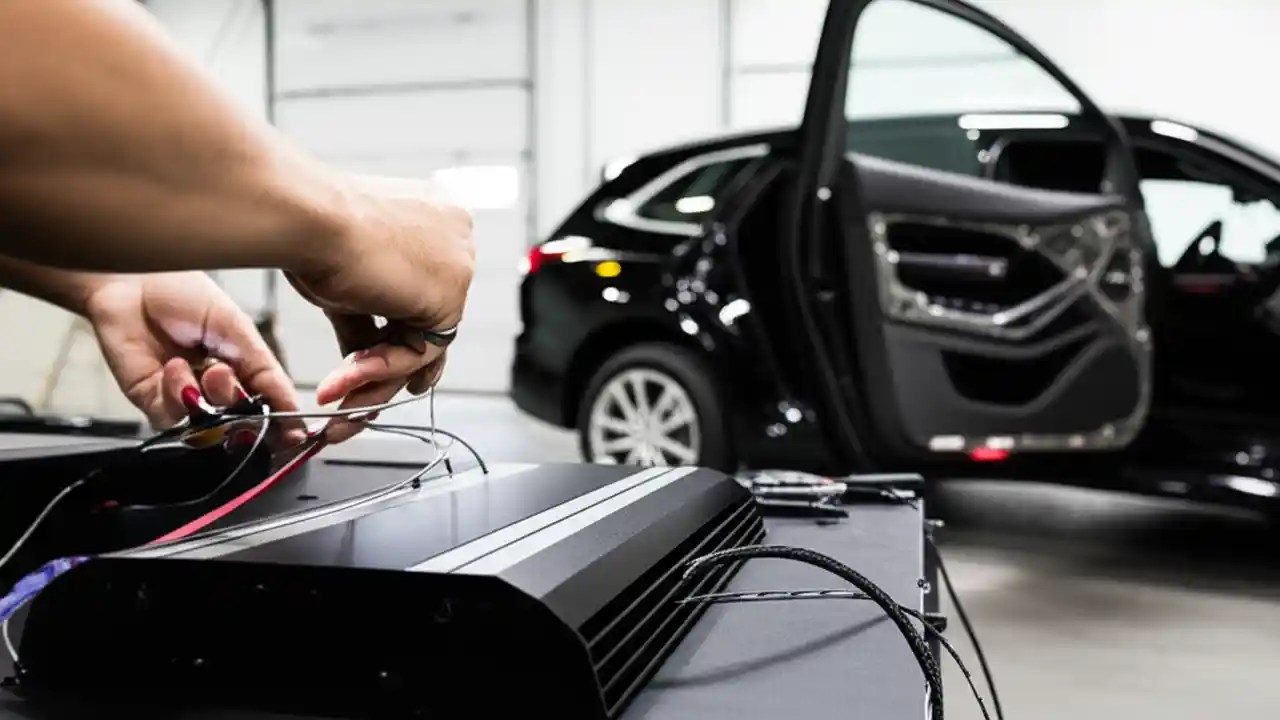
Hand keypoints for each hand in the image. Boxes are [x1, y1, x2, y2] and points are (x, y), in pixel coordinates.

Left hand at [84, 272, 301, 435]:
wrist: (131, 278)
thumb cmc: (183, 292)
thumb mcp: (238, 330)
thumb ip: (266, 373)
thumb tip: (295, 410)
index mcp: (242, 373)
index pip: (267, 409)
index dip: (280, 426)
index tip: (293, 436)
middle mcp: (213, 391)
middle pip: (239, 426)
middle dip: (243, 412)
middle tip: (234, 378)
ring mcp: (182, 398)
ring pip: (207, 429)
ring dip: (214, 402)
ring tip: (211, 369)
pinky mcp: (150, 400)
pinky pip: (171, 419)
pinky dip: (178, 395)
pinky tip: (176, 367)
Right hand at [288, 177, 473, 440]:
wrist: (305, 217)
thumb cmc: (309, 230)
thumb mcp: (344, 278)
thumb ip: (364, 315)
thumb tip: (363, 357)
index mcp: (432, 216)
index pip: (424, 287)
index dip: (402, 331)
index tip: (384, 366)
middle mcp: (454, 236)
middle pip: (425, 317)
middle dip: (386, 366)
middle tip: (356, 400)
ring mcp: (458, 264)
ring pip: (422, 340)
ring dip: (375, 377)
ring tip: (337, 401)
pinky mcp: (450, 296)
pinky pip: (419, 351)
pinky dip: (378, 370)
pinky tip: (342, 381)